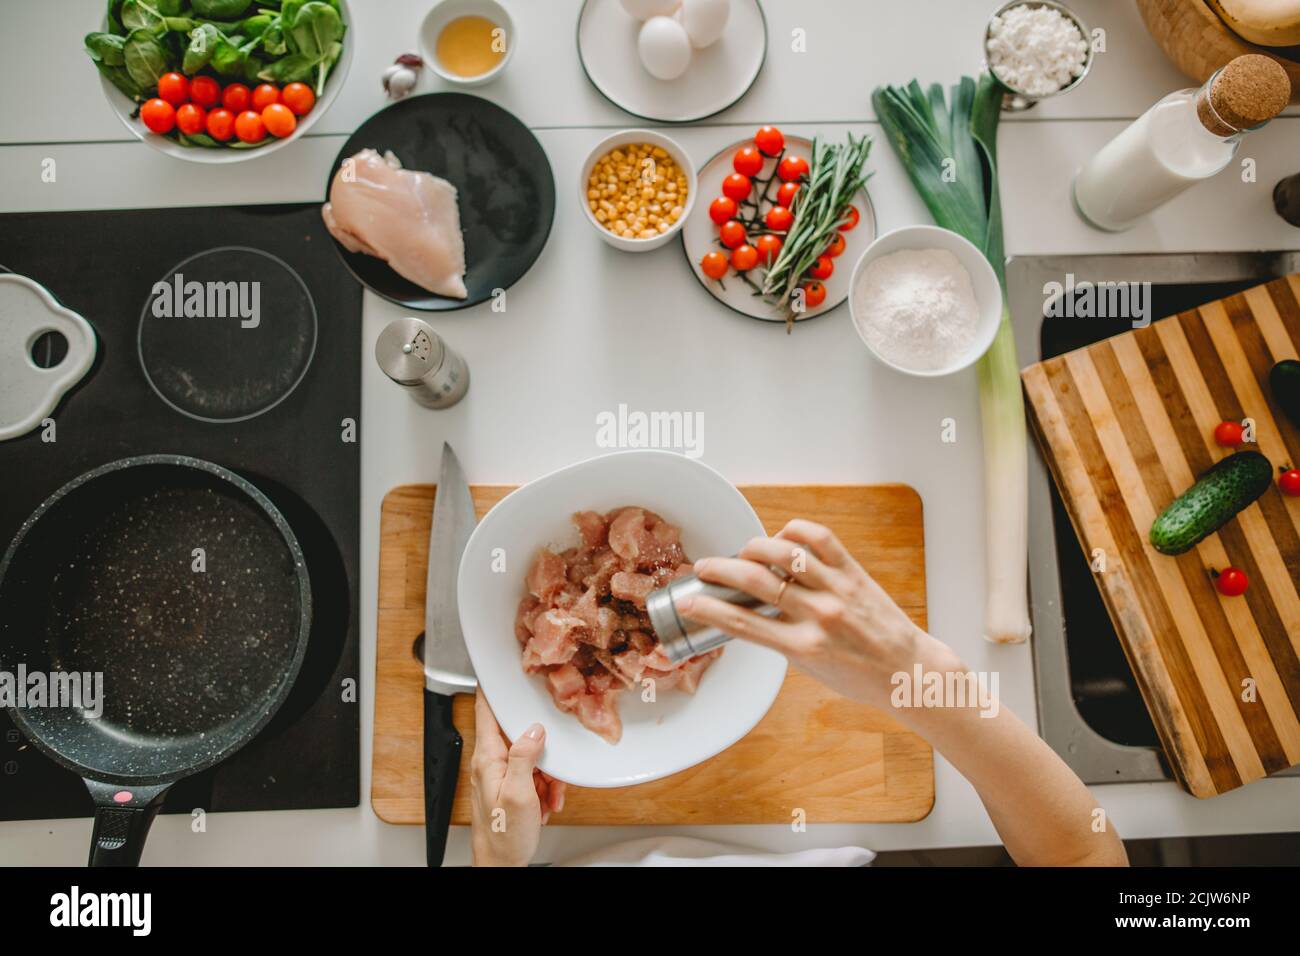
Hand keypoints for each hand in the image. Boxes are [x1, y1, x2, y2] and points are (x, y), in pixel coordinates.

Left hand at [469, 689, 565, 866]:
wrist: (500, 865)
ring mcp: (500, 774)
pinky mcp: (511, 786)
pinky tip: (545, 802)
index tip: (499, 667)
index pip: (485, 710)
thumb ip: (524, 757)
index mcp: (488, 757)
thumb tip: (533, 729)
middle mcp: (491, 761)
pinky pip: (534, 774)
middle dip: (542, 748)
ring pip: (531, 755)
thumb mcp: (519, 794)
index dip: (491, 687)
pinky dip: (545, 787)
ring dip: (547, 774)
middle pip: (518, 733)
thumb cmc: (503, 837)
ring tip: (547, 795)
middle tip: (549, 770)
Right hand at [680, 519, 958, 711]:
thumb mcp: (809, 668)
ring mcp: (838, 590)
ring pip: (785, 553)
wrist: (906, 671)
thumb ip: (779, 638)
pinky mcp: (853, 572)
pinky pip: (819, 538)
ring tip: (744, 553)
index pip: (743, 624)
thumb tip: (748, 611)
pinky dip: (793, 532)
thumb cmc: (857, 675)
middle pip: (756, 581)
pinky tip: (782, 540)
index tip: (687, 601)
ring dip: (754, 547)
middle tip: (705, 568)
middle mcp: (819, 616)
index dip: (709, 609)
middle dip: (720, 570)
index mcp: (803, 648)